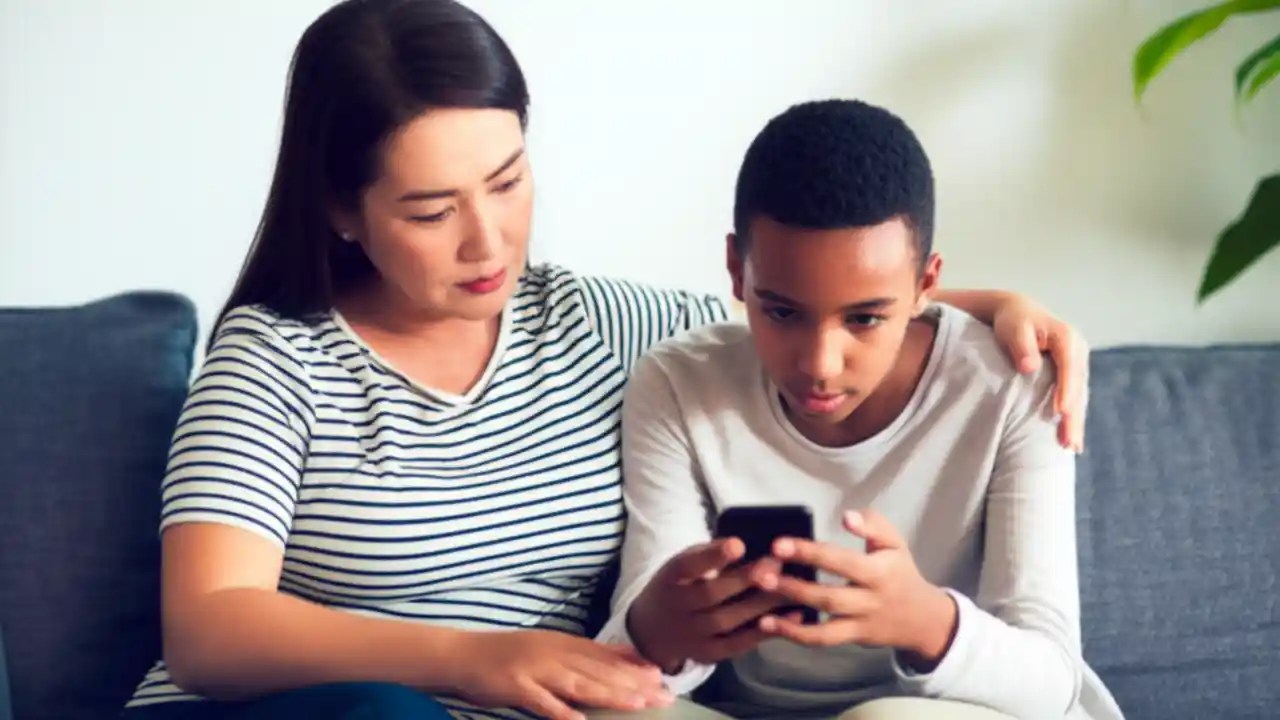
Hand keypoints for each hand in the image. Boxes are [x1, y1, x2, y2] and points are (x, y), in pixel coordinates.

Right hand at [454, 629, 672, 719]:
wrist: (462, 654)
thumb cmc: (507, 656)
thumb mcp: (548, 648)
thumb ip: (581, 655)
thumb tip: (620, 660)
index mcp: (562, 643)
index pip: (605, 655)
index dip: (634, 666)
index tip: (662, 677)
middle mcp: (554, 653)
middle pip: (599, 670)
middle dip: (633, 684)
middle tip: (662, 696)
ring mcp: (535, 669)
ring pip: (579, 684)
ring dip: (610, 694)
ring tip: (636, 704)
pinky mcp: (516, 686)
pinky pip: (542, 702)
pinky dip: (561, 712)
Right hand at [628, 539, 796, 670]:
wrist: (652, 629)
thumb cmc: (679, 586)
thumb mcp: (684, 564)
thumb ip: (709, 555)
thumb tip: (746, 545)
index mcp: (670, 577)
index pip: (688, 565)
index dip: (713, 556)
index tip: (739, 544)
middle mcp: (677, 607)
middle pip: (710, 594)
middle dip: (746, 579)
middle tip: (776, 565)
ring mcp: (691, 634)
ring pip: (727, 620)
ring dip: (760, 605)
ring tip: (789, 589)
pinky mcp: (707, 654)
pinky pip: (737, 644)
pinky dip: (764, 632)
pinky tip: (790, 617)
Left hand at [754, 510, 956, 669]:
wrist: (922, 618)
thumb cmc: (900, 571)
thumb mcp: (895, 542)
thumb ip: (873, 525)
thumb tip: (846, 517)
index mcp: (879, 571)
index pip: (841, 561)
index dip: (809, 553)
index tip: (778, 544)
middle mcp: (870, 600)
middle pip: (830, 596)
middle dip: (795, 586)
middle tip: (762, 574)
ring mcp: (860, 623)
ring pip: (825, 626)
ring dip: (791, 618)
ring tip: (761, 607)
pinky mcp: (853, 638)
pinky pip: (824, 640)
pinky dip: (797, 635)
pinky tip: (770, 625)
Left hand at [991, 294, 1089, 451]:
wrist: (1018, 312)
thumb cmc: (1013, 320)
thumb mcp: (1014, 328)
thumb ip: (1021, 345)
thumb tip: (1029, 367)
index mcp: (1066, 338)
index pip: (1068, 367)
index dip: (1066, 390)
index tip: (1061, 412)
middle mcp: (1078, 351)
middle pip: (1078, 387)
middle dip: (1074, 415)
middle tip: (1069, 442)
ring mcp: (1077, 364)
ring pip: (1079, 396)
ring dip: (1076, 422)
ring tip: (1071, 448)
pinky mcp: (1071, 374)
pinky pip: (1074, 398)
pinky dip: (1072, 417)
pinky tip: (1070, 439)